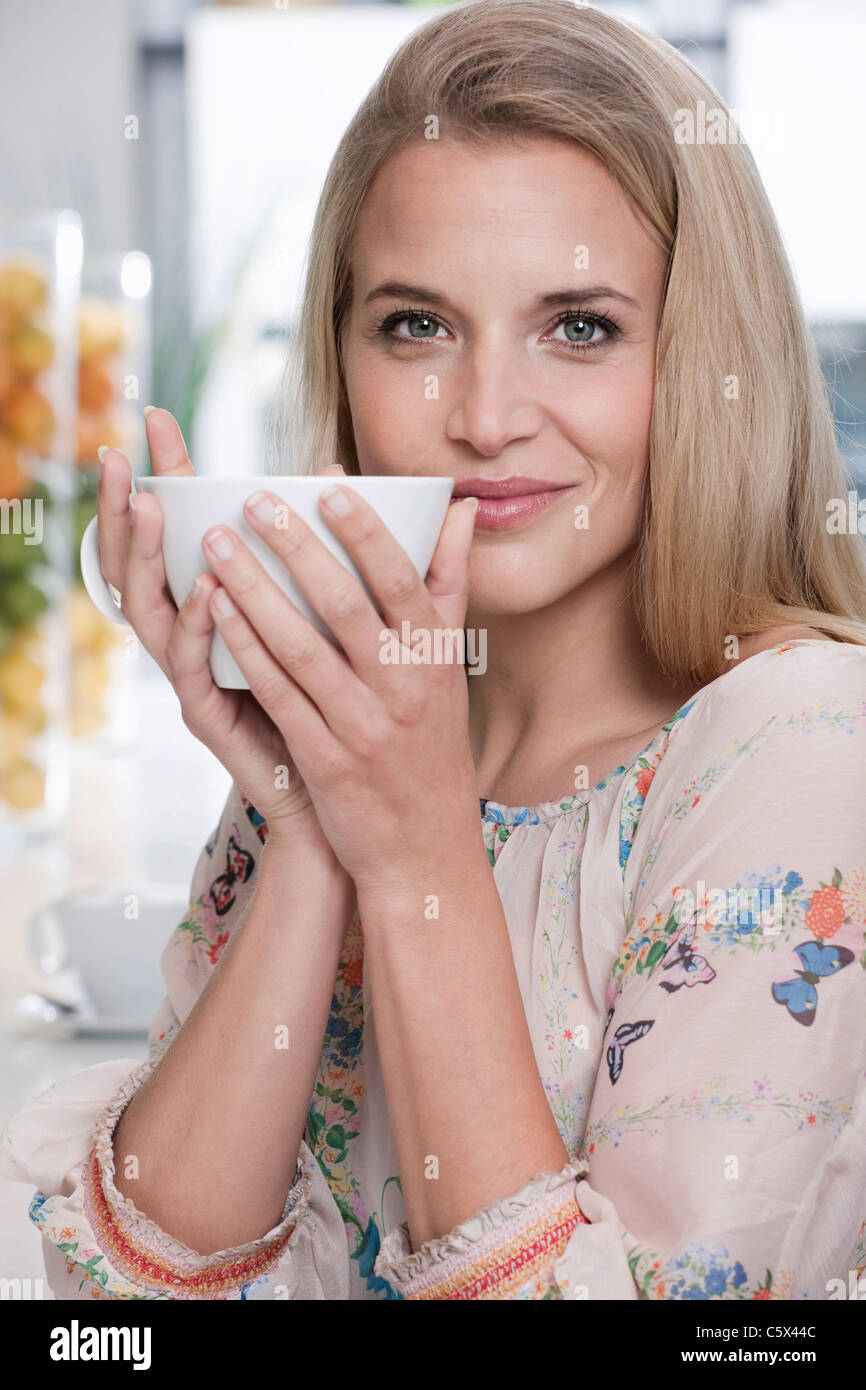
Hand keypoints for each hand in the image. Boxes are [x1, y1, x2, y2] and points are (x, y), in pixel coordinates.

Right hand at [95, 408, 346, 849]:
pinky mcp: (211, 718)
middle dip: (126, 510)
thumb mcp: (333, 616)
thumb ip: (332, 548)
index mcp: (219, 607)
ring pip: (153, 611)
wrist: (340, 794)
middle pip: (143, 565)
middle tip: (120, 457)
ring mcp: (197, 678)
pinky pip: (195, 668)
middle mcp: (196, 637)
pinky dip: (198, 627)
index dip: (166, 478)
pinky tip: (209, 589)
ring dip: (149, 557)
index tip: (158, 420)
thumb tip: (342, 472)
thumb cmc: (337, 701)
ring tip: (149, 504)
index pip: (179, 531)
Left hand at [200, 483, 480, 889]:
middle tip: (253, 499)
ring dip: (254, 590)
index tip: (329, 486)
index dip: (366, 532)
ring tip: (216, 543)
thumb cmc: (433, 746)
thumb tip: (459, 510)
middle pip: (345, 605)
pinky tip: (216, 610)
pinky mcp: (324, 759)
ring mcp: (361, 725)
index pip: (402, 582)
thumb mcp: (450, 668)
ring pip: (301, 646)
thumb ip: (449, 586)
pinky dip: (245, 649)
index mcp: (433, 658)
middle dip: (296, 548)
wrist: (424, 846)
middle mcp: (401, 688)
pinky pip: (277, 694)